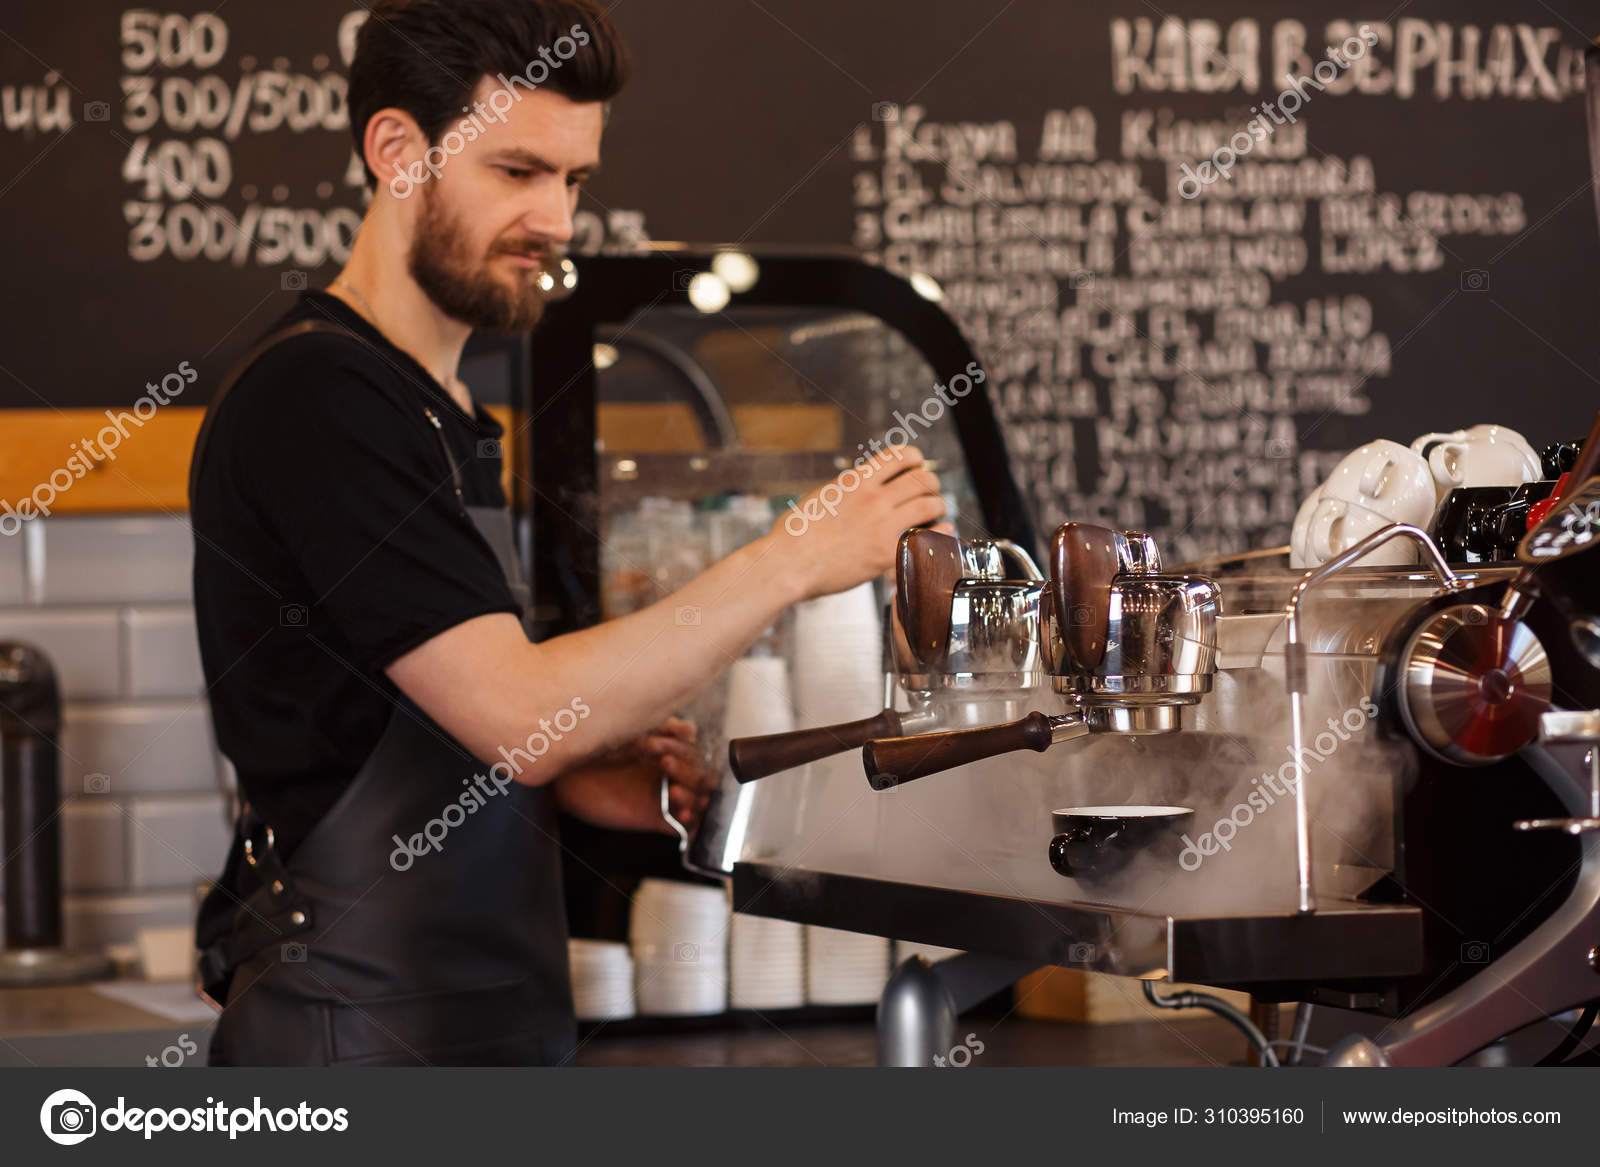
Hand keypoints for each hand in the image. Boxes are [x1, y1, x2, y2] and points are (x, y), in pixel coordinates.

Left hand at [554, 718, 715, 834]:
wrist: (565, 781)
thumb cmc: (591, 754)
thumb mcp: (627, 734)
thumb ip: (658, 728)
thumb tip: (691, 730)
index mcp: (664, 750)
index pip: (693, 753)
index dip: (686, 752)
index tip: (665, 748)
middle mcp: (665, 773)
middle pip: (698, 776)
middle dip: (689, 772)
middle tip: (665, 765)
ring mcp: (660, 796)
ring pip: (695, 799)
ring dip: (693, 796)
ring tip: (676, 793)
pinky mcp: (653, 818)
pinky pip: (681, 825)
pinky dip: (689, 823)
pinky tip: (683, 816)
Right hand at [768, 445, 946, 599]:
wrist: (788, 562)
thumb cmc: (796, 534)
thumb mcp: (822, 496)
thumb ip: (846, 489)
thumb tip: (857, 486)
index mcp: (856, 481)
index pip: (899, 456)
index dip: (915, 458)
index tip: (916, 465)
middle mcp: (873, 498)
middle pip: (922, 478)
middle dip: (931, 484)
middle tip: (930, 493)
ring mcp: (882, 525)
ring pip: (929, 504)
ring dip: (937, 507)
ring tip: (935, 514)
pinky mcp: (885, 553)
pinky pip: (925, 538)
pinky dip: (939, 534)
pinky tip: (941, 534)